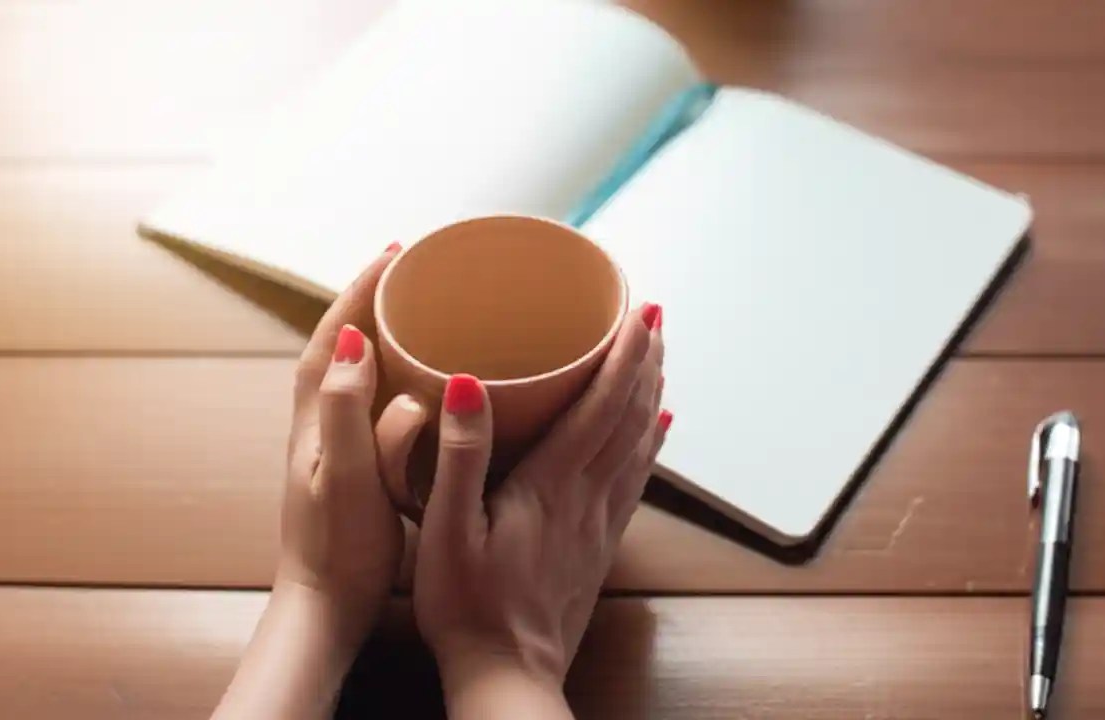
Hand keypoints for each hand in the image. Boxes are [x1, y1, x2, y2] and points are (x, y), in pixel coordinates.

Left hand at [279, 245, 425, 634]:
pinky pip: (374, 399)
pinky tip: (420, 376)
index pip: (334, 334)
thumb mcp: (344, 476)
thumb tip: (355, 343)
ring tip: (417, 305)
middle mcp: (319, 421)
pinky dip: (393, 371)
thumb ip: (347, 411)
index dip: (360, 290)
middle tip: (410, 268)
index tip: (396, 254)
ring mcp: (334, 443)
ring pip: (356, 368)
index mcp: (315, 417)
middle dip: (370, 298)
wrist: (327, 604)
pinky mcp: (354, 464)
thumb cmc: (337, 547)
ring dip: (380, 330)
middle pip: (341, 341)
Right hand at [413, 303, 667, 717]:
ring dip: (651, 394)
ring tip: (659, 355)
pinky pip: (635, 479)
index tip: (639, 311)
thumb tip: (469, 384)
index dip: (625, 354)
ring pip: (640, 443)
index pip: (601, 404)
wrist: (508, 676)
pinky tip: (658, 429)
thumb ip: (460, 456)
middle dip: (645, 360)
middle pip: (631, 415)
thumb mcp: (445, 530)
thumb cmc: (467, 608)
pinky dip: (651, 444)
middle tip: (653, 314)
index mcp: (552, 485)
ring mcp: (598, 523)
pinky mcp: (598, 545)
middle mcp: (588, 497)